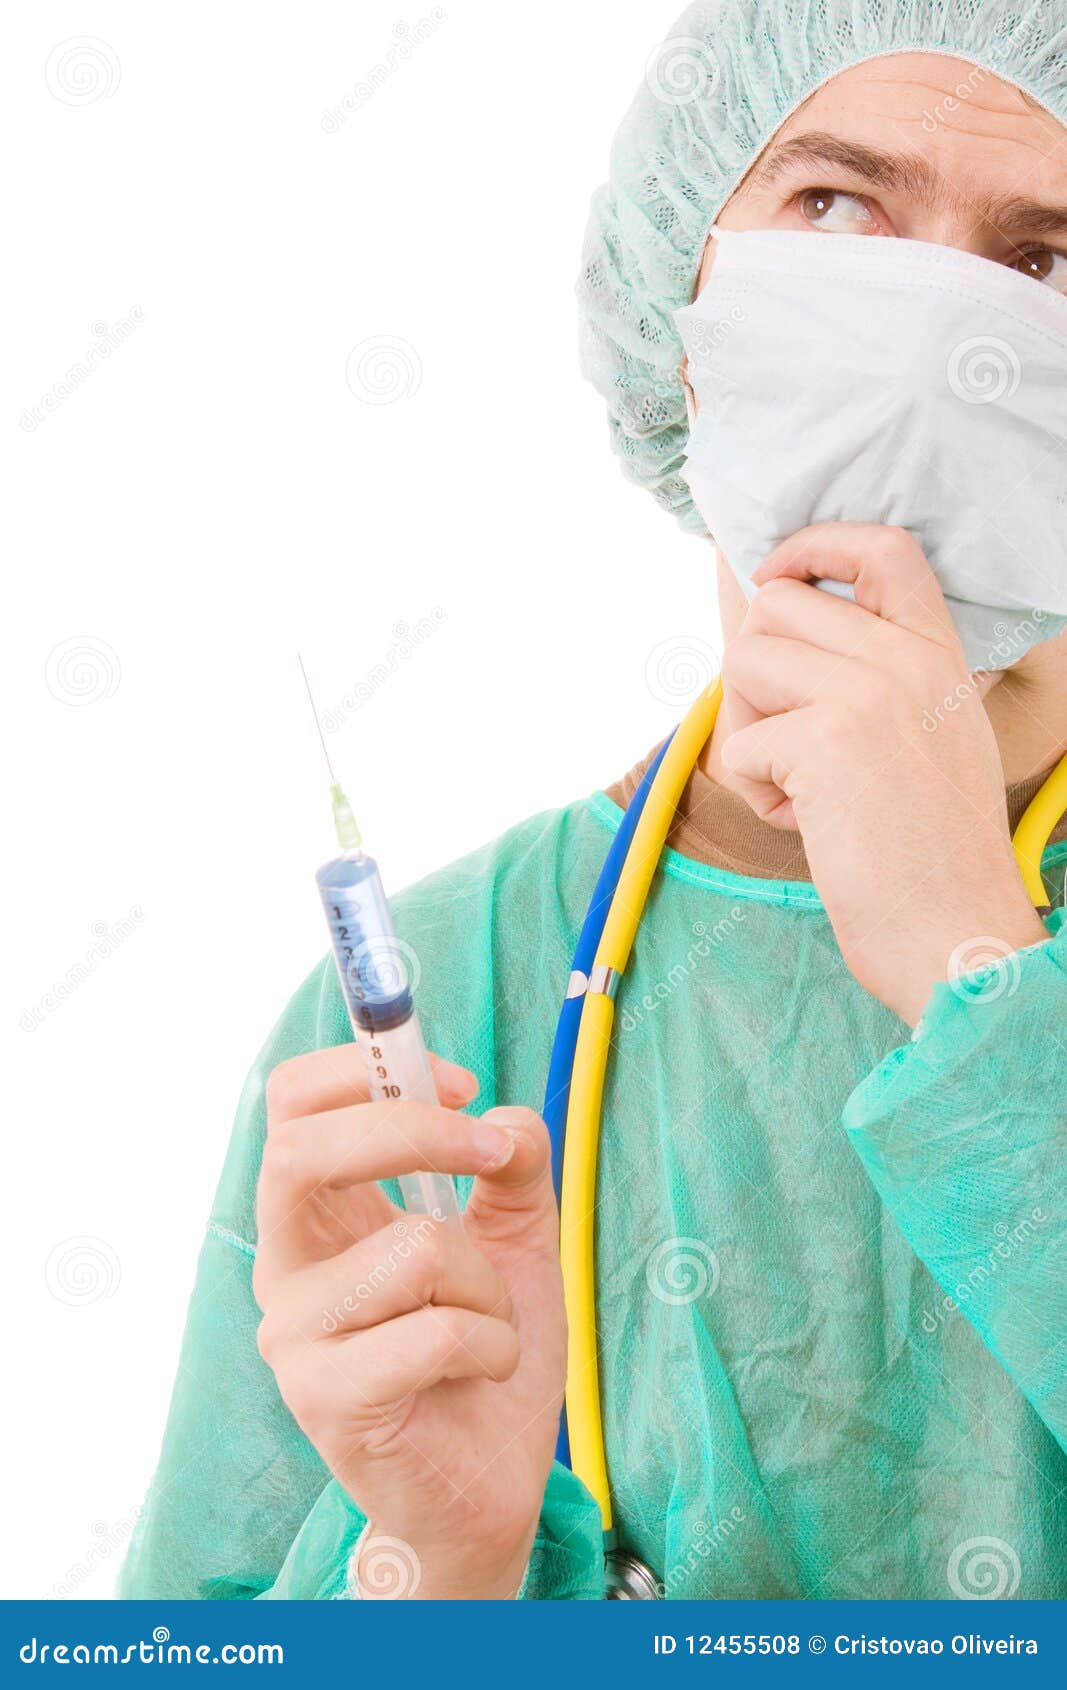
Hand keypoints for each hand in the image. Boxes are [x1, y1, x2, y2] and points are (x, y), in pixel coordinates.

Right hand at [253, 1045, 564, 1599]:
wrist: (490, 1484)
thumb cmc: (486, 1352)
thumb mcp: (514, 1238)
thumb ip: (512, 1167)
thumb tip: (506, 1120)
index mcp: (319, 1213)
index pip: (290, 1103)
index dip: (365, 1066)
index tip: (457, 1084)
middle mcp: (287, 1264)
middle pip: (302, 1147)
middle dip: (414, 1133)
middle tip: (490, 1155)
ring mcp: (295, 1334)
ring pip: (413, 1247)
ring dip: (486, 1281)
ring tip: (488, 1326)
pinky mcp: (325, 1398)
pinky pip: (438, 1330)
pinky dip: (493, 1344)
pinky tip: (481, 1373)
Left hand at [714, 523, 1047, 1024]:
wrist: (955, 933)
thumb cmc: (929, 853)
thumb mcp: (930, 739)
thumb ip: (877, 680)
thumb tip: (776, 643)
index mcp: (938, 655)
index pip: (882, 547)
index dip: (811, 546)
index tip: (775, 576)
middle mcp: (908, 661)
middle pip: (777, 605)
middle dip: (755, 673)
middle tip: (787, 742)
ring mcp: (868, 694)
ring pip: (743, 663)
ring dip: (748, 732)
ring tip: (798, 787)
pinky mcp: (825, 741)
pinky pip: (740, 744)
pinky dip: (757, 793)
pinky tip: (807, 825)